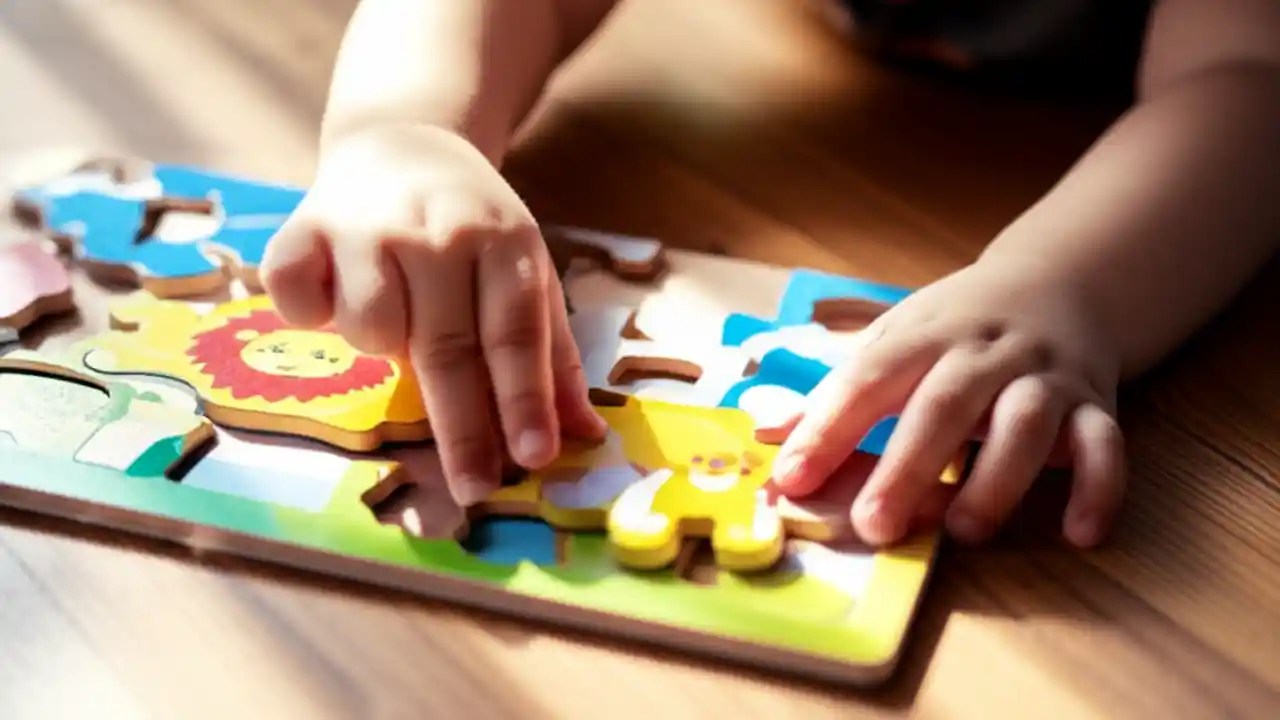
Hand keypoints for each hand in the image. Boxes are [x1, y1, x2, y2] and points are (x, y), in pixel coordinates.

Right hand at [260, 124, 605, 504]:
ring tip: (396, 321)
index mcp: (504, 241)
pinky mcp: (302, 227)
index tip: (534, 457)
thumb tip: (582, 437)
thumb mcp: (526, 275)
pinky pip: (298, 302)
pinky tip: (332, 294)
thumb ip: (552, 357)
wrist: (402, 144)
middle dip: (463, 427)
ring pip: (370, 328)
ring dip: (383, 348)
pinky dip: (311, 315)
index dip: (524, 398)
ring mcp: (366, 226)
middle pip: (448, 345)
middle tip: (475, 487)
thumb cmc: (472, 230)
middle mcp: (437, 231)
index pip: (517, 332)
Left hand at [771, 258, 1126, 547]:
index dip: (827, 427)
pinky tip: (1080, 534)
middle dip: (907, 466)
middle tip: (872, 525)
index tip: (791, 477)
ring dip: (997, 478)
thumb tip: (766, 437)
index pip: (868, 378)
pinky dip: (1099, 488)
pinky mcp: (1095, 403)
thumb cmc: (956, 327)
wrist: (1058, 282)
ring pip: (1026, 424)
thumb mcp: (893, 340)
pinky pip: (1106, 445)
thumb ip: (837, 392)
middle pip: (944, 406)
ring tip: (963, 532)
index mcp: (922, 335)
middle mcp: (984, 352)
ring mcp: (1043, 376)